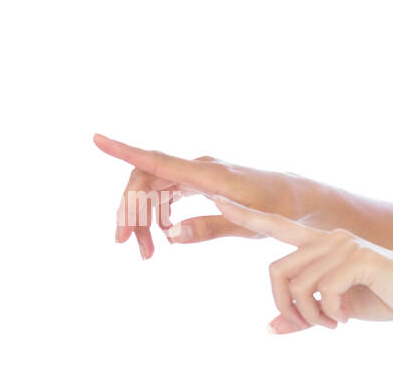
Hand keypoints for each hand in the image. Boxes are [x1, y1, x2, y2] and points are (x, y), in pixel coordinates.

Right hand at [94, 133, 314, 259]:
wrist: (295, 197)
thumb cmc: (277, 210)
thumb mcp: (247, 226)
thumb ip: (210, 228)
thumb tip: (170, 235)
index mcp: (209, 175)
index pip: (159, 160)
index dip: (125, 151)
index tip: (97, 139)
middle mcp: (198, 167)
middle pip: (146, 181)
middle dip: (130, 211)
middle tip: (126, 244)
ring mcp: (197, 173)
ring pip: (154, 189)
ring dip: (143, 219)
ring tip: (146, 252)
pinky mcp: (198, 182)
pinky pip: (166, 193)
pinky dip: (158, 214)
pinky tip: (162, 235)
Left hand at [211, 196, 392, 332]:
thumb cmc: (387, 300)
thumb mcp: (339, 311)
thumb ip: (305, 315)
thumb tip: (270, 328)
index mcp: (324, 244)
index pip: (277, 225)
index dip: (246, 215)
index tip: (215, 198)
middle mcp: (330, 237)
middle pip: (277, 271)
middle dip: (285, 306)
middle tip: (309, 325)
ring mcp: (345, 245)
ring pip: (297, 284)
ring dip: (310, 316)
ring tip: (332, 325)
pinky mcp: (360, 258)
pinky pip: (323, 290)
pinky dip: (329, 313)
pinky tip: (345, 320)